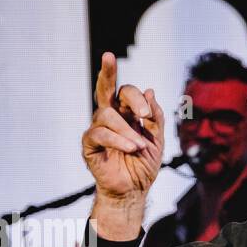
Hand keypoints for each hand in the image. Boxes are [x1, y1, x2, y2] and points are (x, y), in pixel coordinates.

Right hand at [82, 51, 163, 202]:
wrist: (135, 190)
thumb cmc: (144, 164)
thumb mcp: (157, 139)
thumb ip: (155, 117)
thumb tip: (150, 90)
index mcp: (126, 113)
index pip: (125, 92)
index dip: (136, 95)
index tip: (146, 113)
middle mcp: (110, 117)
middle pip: (104, 88)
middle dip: (106, 70)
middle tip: (108, 56)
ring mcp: (98, 129)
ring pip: (107, 115)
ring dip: (127, 130)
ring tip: (139, 147)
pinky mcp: (89, 145)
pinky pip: (99, 134)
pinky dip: (117, 140)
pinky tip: (130, 149)